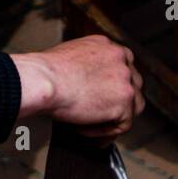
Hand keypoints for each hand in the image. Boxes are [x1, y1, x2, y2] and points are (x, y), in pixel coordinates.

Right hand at [11, 35, 144, 141]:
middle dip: (119, 102)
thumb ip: (86, 64)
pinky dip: (104, 132)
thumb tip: (83, 80)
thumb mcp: (69, 55)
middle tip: (101, 115)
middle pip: (133, 84)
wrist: (44, 80)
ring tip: (93, 126)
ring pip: (133, 106)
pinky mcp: (124, 101)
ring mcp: (125, 80)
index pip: (122, 67)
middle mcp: (121, 59)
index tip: (102, 98)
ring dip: (115, 119)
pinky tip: (84, 129)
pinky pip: (122, 125)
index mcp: (107, 46)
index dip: (114, 86)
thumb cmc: (46, 71)